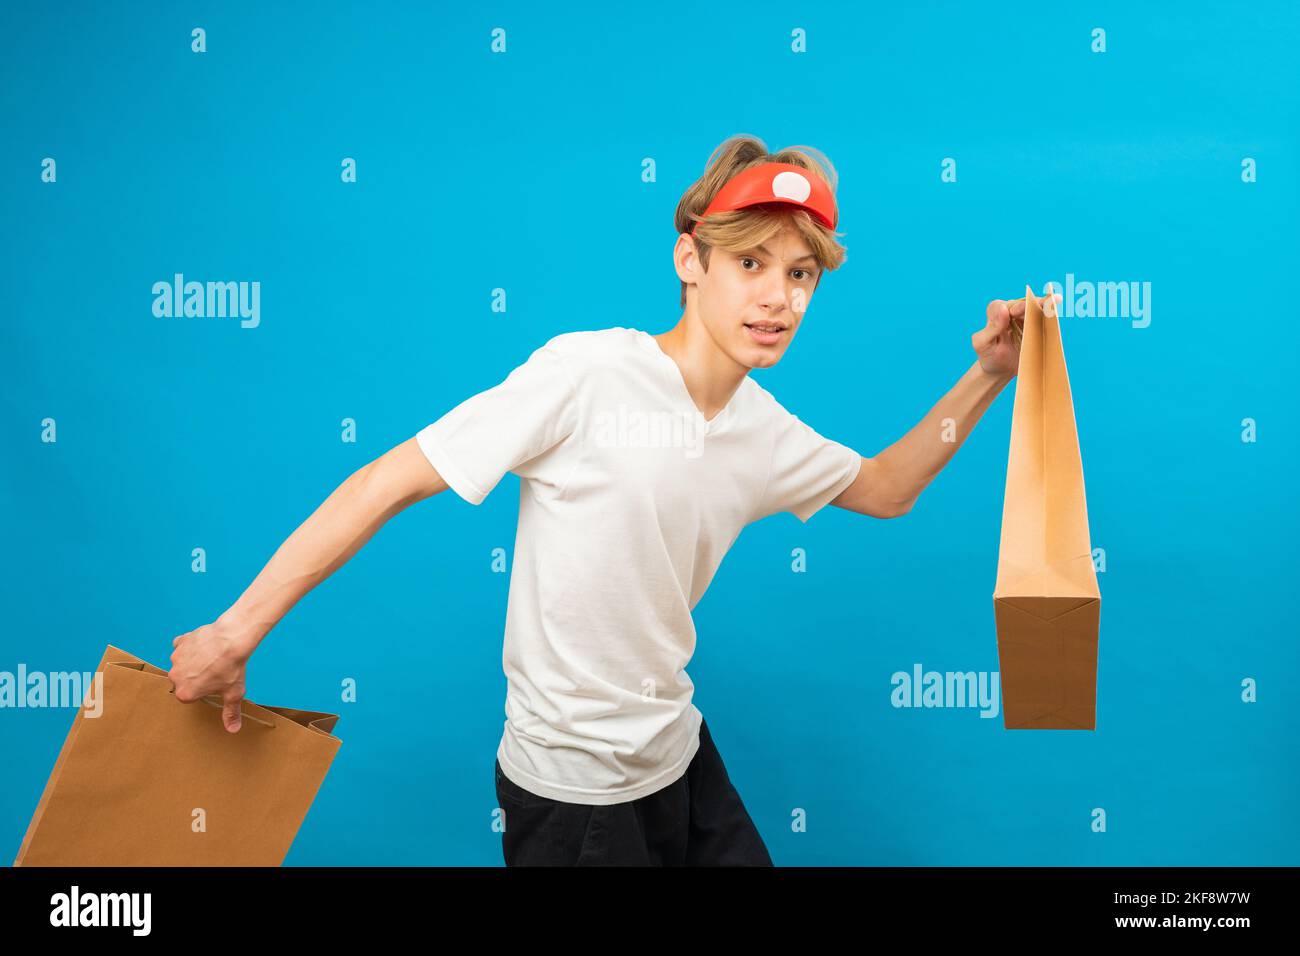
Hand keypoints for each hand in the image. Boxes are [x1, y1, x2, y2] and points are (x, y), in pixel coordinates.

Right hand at [168, 617, 252, 732]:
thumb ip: (230, 713)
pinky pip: (181, 646)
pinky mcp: (179, 642)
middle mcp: (175, 676)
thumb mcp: (233, 694)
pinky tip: (205, 646)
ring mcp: (176, 658)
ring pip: (182, 663)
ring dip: (193, 662)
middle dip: (195, 677)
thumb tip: (233, 729)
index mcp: (185, 693)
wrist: (231, 639)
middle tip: (214, 671)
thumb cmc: (231, 667)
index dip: (203, 690)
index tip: (213, 685)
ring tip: (212, 658)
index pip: (190, 696)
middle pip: (184, 680)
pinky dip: (190, 646)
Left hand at [972, 290, 1061, 378]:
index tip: (1018, 310)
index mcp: (995, 314)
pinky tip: (1057, 312)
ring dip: (1046, 306)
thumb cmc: (988, 355)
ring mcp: (1024, 319)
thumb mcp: (982, 344)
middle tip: (1048, 301)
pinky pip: (1043, 320)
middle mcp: (1010, 312)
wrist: (1000, 370)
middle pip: (1023, 304)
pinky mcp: (1035, 326)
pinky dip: (1050, 316)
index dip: (1011, 308)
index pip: (1002, 307)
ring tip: (1056, 301)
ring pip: (1035, 310)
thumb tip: (1004, 309)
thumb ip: (991, 328)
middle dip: (1035, 302)